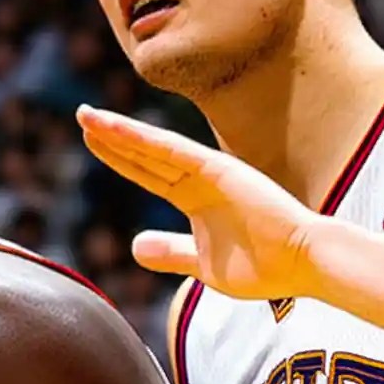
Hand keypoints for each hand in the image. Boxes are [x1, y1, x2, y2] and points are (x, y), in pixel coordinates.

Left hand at [76, 105, 320, 300]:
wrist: (302, 264)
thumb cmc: (262, 267)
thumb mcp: (203, 264)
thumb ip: (172, 251)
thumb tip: (135, 247)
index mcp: (197, 197)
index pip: (149, 173)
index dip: (120, 157)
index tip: (91, 141)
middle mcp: (200, 178)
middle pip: (146, 155)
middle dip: (112, 137)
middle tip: (81, 115)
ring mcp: (210, 172)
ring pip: (155, 149)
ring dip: (120, 132)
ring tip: (88, 116)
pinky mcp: (220, 170)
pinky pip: (174, 153)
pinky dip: (145, 140)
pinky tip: (117, 129)